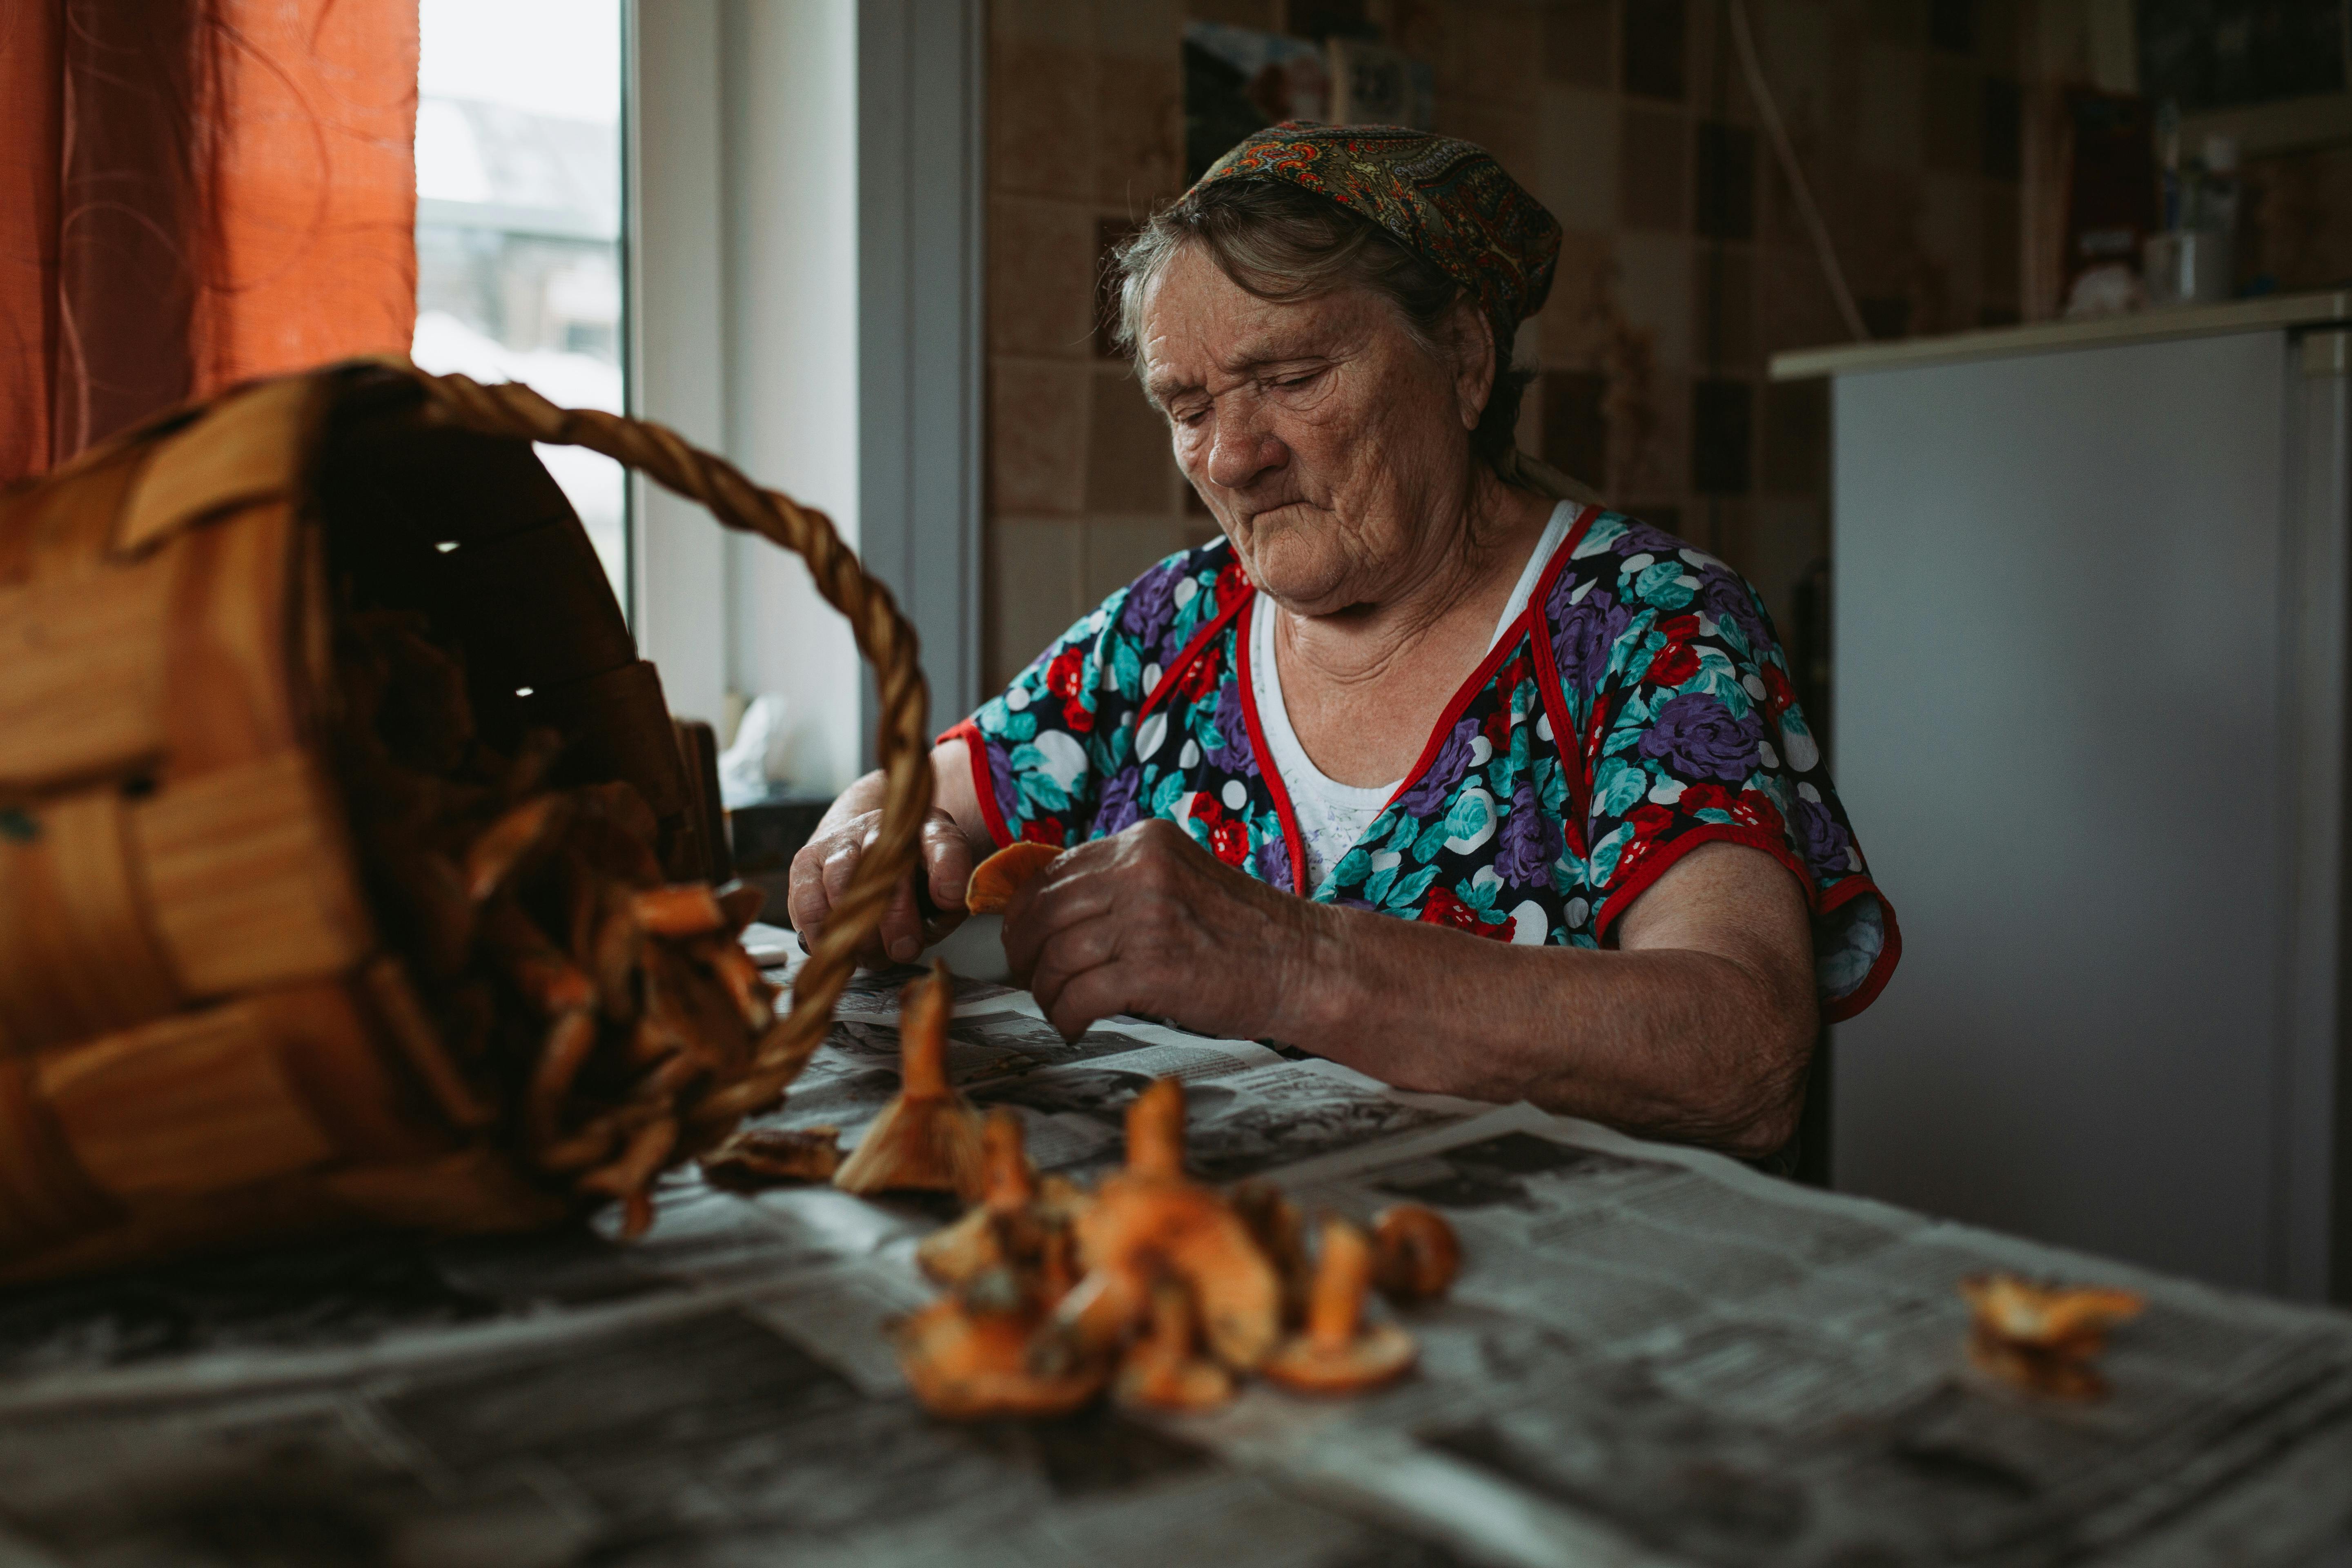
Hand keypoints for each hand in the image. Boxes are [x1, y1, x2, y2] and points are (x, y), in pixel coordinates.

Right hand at [787, 806, 974, 966]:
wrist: (862, 849)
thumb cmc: (912, 884)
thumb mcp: (941, 895)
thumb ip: (945, 911)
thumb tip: (919, 936)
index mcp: (927, 830)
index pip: (942, 841)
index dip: (947, 868)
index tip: (950, 898)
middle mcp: (882, 827)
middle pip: (886, 865)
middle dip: (897, 915)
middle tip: (905, 949)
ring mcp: (841, 840)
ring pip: (842, 881)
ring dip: (857, 928)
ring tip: (872, 956)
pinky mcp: (807, 860)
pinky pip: (808, 898)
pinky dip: (821, 930)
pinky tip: (837, 947)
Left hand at [1002, 818, 1327, 1040]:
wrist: (1305, 964)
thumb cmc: (1244, 933)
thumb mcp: (1181, 880)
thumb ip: (1126, 883)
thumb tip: (1056, 915)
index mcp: (1145, 843)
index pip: (1055, 870)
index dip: (1026, 910)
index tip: (1022, 938)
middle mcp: (1141, 871)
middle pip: (1045, 912)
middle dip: (1025, 952)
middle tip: (1027, 978)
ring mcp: (1146, 918)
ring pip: (1055, 957)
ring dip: (1045, 990)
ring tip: (1058, 1006)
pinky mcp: (1152, 969)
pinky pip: (1079, 996)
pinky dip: (1066, 1017)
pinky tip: (1075, 1026)